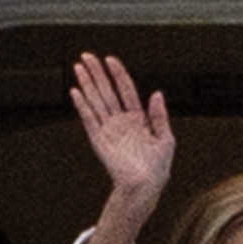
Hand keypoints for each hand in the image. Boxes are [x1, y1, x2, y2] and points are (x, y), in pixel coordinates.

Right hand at [70, 51, 173, 242]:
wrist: (145, 187)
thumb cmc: (157, 168)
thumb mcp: (166, 138)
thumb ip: (159, 116)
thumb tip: (157, 94)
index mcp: (137, 119)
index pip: (125, 90)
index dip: (118, 74)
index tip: (110, 60)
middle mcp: (121, 122)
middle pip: (106, 91)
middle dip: (97, 73)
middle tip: (87, 57)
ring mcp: (109, 130)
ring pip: (96, 101)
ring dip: (87, 84)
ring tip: (79, 68)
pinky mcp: (99, 141)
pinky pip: (89, 120)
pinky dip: (82, 106)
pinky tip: (76, 92)